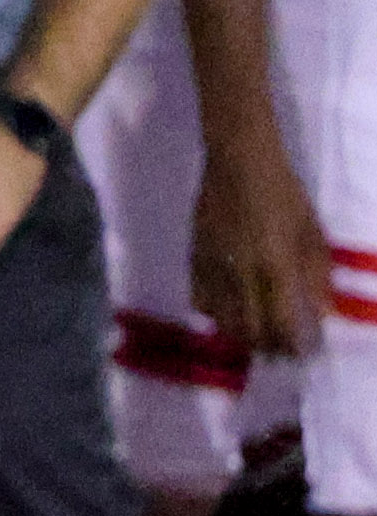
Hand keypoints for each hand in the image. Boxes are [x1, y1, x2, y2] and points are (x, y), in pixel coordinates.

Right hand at [193, 131, 328, 357]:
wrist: (237, 163)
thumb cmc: (283, 192)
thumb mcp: (311, 231)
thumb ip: (316, 274)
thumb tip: (321, 312)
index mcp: (274, 265)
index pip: (281, 323)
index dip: (292, 345)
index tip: (303, 352)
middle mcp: (240, 275)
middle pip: (250, 331)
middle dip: (268, 347)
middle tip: (281, 351)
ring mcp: (212, 270)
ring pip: (222, 322)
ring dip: (242, 336)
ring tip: (257, 338)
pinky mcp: (194, 262)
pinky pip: (200, 302)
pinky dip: (215, 315)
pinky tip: (228, 313)